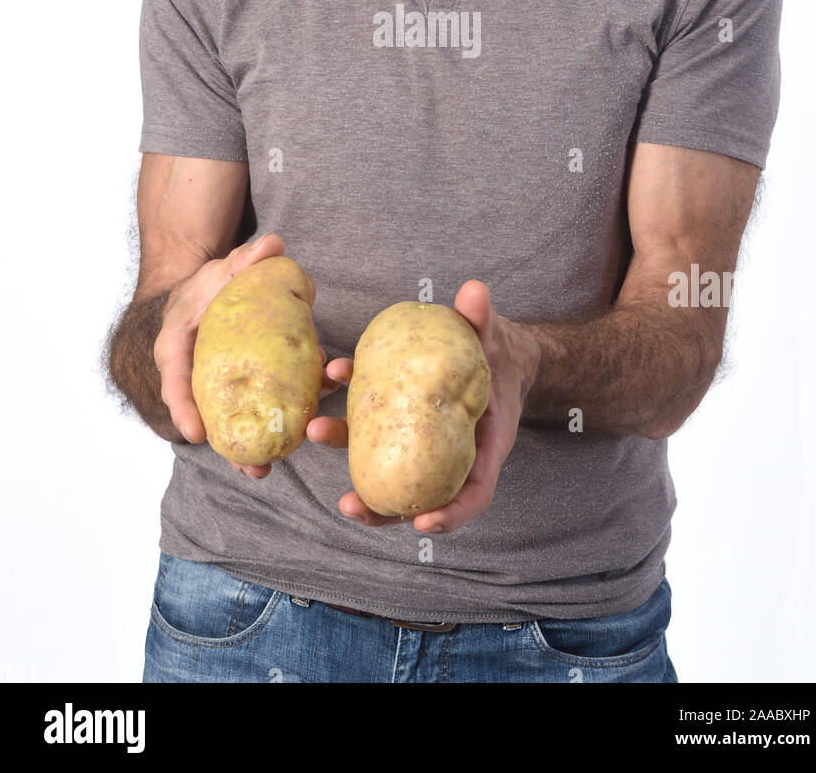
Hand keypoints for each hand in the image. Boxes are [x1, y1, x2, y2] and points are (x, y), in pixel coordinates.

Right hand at [153, 232, 340, 480]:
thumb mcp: (221, 269)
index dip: (183, 407)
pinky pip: (253, 412)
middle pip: (204, 415)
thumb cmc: (208, 287)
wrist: (208, 296)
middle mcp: (195, 374)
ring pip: (229, 423)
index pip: (175, 379)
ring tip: (265, 472)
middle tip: (250, 468)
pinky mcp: (243, 390)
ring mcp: (218, 387)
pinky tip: (292, 441)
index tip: (195, 432)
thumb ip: (245, 259)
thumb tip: (274, 245)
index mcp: (178, 347)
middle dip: (225, 445)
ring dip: (247, 449)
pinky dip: (268, 427)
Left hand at [308, 282, 541, 533]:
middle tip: (349, 506)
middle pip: (417, 493)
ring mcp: (419, 436)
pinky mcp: (398, 415)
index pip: (474, 491)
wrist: (494, 352)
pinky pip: (372, 421)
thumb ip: (484, 319)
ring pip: (385, 460)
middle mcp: (448, 450)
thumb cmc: (499, 351)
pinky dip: (348, 403)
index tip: (422, 524)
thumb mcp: (498, 338)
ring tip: (315, 432)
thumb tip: (473, 291)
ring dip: (346, 451)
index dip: (450, 514)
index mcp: (484, 444)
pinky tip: (331, 379)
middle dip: (380, 509)